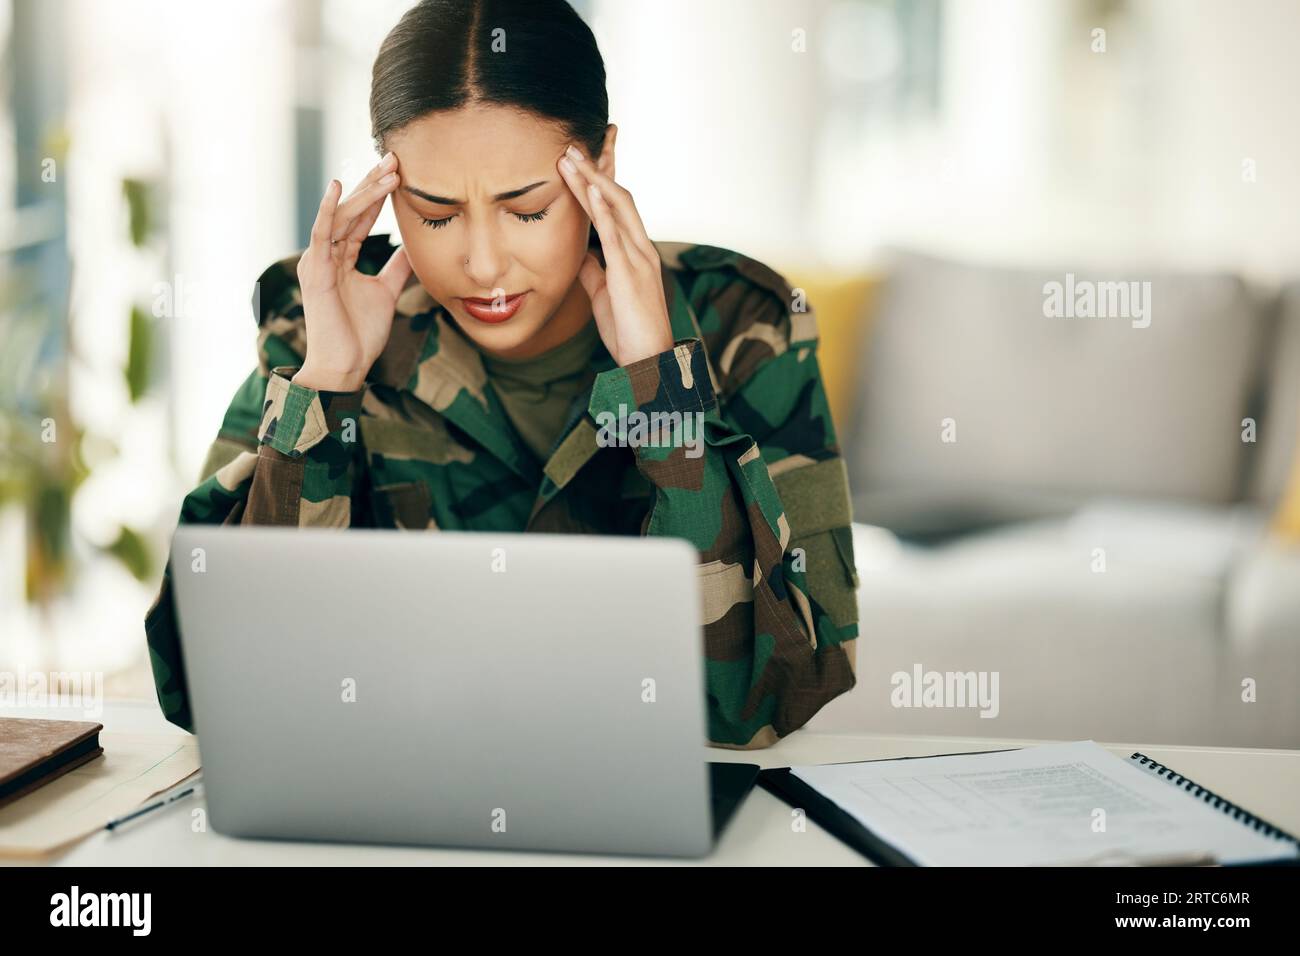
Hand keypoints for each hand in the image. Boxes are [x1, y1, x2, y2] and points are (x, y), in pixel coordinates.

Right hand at [293, 152, 412, 391]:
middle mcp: (327, 254)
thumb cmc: (361, 334)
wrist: (346, 365)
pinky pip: (322, 234)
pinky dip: (329, 210)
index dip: (380, 194)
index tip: (401, 171)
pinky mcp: (314, 271)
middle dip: (373, 184)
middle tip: (396, 158)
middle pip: (352, 210)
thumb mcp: (386, 292)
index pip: (362, 217)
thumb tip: (413, 249)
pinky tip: (339, 187)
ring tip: (385, 171)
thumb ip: (396, 268)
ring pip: (342, 216)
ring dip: (364, 192)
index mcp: (342, 257)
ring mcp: (318, 260)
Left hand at [556, 145, 672, 366]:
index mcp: (636, 253)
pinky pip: (616, 236)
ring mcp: (638, 258)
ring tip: (570, 159)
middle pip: (619, 197)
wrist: (648, 360)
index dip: (601, 182)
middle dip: (594, 171)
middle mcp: (641, 248)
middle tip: (570, 148)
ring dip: (593, 181)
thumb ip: (593, 271)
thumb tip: (579, 254)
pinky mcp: (629, 274)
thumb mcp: (604, 295)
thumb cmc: (628, 330)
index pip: (619, 207)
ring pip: (617, 208)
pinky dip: (604, 211)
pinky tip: (591, 190)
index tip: (580, 162)